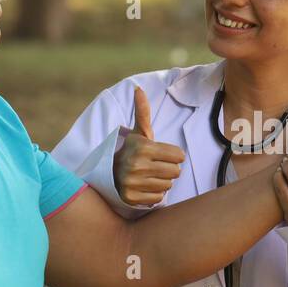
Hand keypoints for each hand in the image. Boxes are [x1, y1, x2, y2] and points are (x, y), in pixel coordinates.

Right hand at [112, 84, 184, 205]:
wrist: (108, 172)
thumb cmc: (132, 151)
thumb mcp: (139, 132)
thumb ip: (143, 112)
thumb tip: (138, 88)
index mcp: (143, 147)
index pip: (179, 156)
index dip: (174, 155)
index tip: (162, 154)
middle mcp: (136, 165)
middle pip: (176, 172)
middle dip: (169, 169)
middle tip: (156, 166)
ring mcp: (133, 183)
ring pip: (168, 185)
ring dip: (162, 181)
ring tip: (149, 175)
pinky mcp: (131, 198)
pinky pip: (158, 198)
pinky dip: (154, 194)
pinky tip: (144, 186)